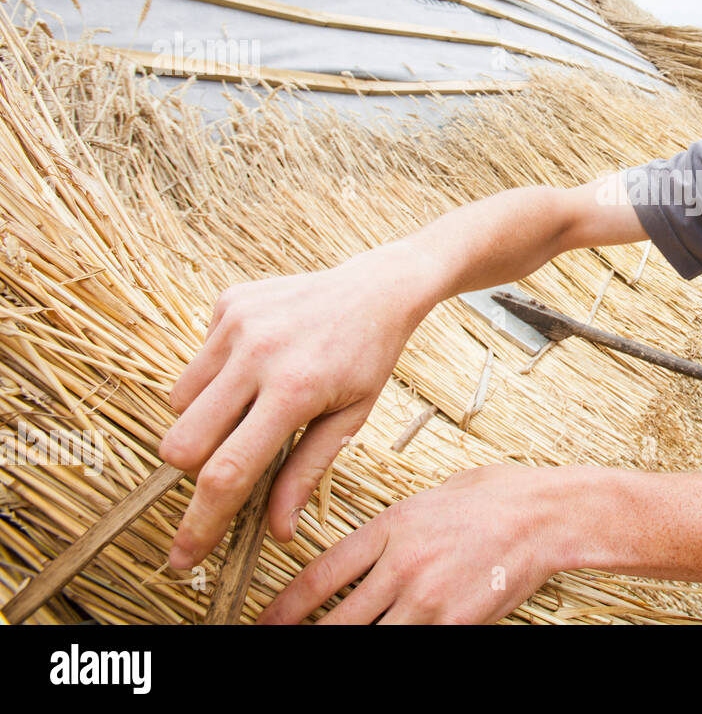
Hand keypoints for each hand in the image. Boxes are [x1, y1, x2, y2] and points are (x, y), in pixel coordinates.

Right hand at [160, 242, 431, 569]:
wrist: (376, 289)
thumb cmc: (367, 359)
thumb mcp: (350, 419)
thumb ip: (306, 474)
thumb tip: (278, 532)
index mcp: (293, 390)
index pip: (227, 471)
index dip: (200, 521)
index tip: (182, 556)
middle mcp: (258, 353)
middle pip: (184, 442)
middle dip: (195, 468)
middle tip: (229, 464)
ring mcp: (238, 323)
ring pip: (180, 403)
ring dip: (205, 418)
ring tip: (257, 402)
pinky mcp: (228, 302)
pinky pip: (197, 360)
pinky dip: (216, 376)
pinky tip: (261, 360)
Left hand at [257, 464, 572, 623]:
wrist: (547, 513)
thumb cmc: (496, 498)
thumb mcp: (429, 499)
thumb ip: (391, 529)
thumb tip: (362, 556)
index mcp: (390, 527)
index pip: (319, 577)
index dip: (284, 609)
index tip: (264, 626)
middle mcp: (400, 566)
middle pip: (335, 622)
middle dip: (307, 640)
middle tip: (285, 646)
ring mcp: (426, 599)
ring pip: (367, 639)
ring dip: (348, 646)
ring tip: (325, 656)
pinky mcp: (454, 624)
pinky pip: (411, 645)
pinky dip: (396, 648)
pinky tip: (391, 642)